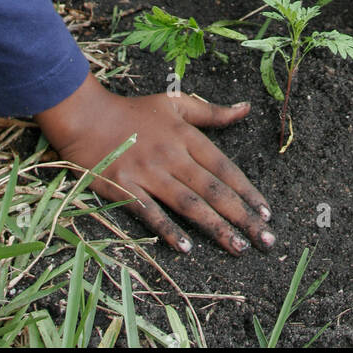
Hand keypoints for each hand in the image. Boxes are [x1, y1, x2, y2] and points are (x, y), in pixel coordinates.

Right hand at [35, 74, 273, 255]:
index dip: (247, 190)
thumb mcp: (175, 104)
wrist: (86, 115)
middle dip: (241, 216)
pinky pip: (150, 212)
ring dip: (215, 227)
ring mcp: (147, 173)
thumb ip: (212, 112)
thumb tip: (246, 108)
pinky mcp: (124, 187)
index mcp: (185, 137)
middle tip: (264, 239)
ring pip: (188, 204)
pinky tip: (186, 247)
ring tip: (237, 246)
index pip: (223, 167)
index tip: (266, 213)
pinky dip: (167, 229)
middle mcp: (171, 156)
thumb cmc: (133, 111)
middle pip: (212, 189)